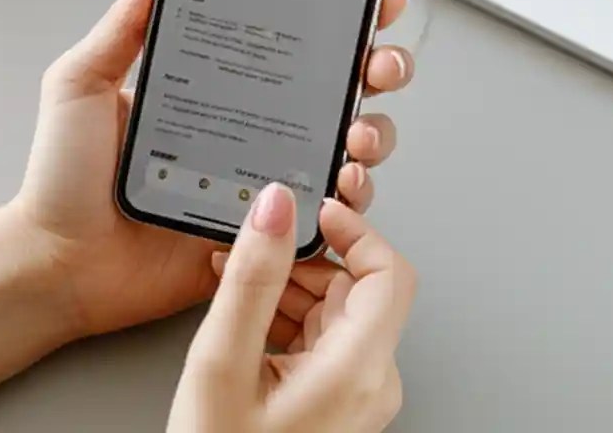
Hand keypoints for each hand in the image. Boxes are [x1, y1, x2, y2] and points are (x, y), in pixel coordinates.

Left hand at [7, 0, 414, 337]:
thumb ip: (125, 23)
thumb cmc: (62, 178)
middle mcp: (255, 126)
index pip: (295, 41)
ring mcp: (267, 178)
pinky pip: (328, 213)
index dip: (343, 20)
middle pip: (342, 89)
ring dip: (373, 133)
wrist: (57, 265)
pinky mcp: (268, 230)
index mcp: (222, 84)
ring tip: (357, 135)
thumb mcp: (83, 83)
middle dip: (380, 70)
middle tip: (379, 67)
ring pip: (350, 147)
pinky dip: (352, 198)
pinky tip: (344, 185)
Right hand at [169, 185, 416, 432]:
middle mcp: (373, 383)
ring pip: (339, 314)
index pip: (390, 272)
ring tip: (237, 285)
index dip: (355, 231)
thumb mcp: (222, 363)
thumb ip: (253, 278)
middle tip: (253, 251)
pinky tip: (247, 321)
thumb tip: (276, 208)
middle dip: (305, 262)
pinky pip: (326, 342)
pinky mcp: (340, 404)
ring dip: (292, 290)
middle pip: (358, 290)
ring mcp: (359, 397)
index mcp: (359, 370)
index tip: (315, 210)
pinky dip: (290, 321)